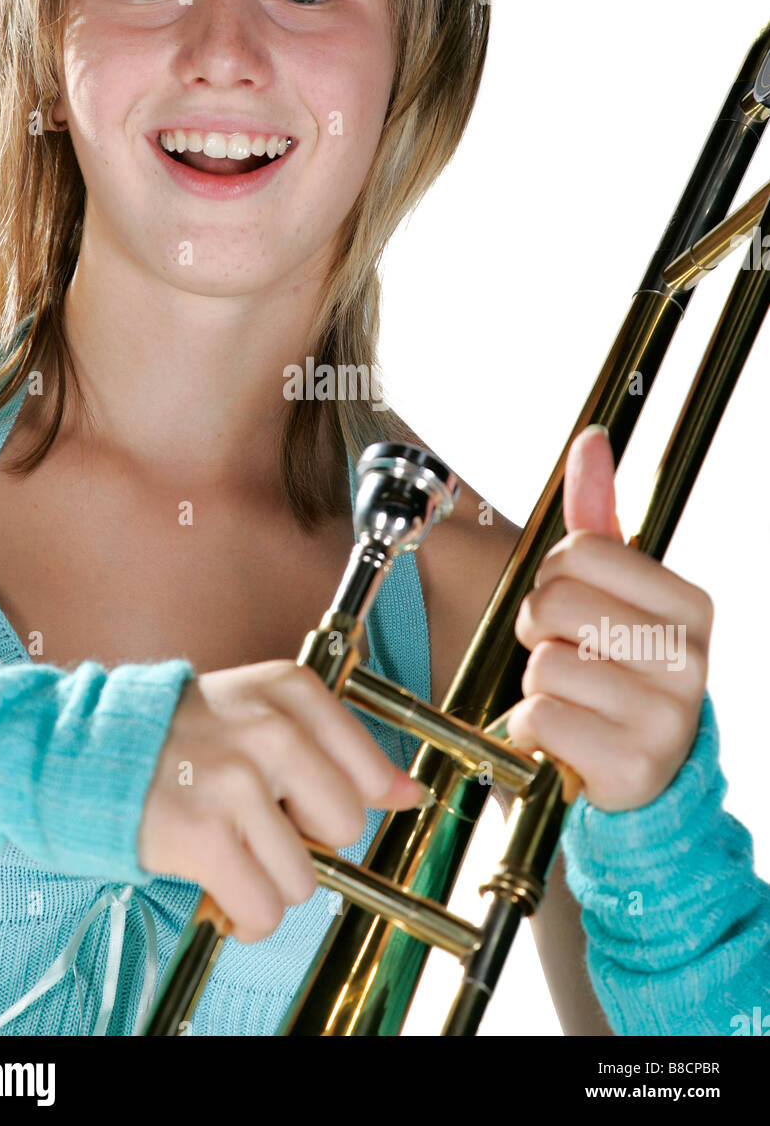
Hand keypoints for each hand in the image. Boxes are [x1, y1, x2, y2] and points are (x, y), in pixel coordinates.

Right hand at [138, 659, 423, 941]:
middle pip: (345, 827)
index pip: (369, 772)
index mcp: (289, 692)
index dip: (338, 801)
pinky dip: (244, 916)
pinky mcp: (204, 835)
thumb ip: (337, 747)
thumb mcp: (260, 709)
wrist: (86, 752)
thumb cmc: (181, 735)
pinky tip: (221, 885)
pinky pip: (264, 910)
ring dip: (268, 879)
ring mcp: (237, 782)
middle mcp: (270, 731)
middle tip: (258, 820)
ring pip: (304, 878)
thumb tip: (409, 794)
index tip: (309, 806)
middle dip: (306, 839)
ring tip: (230, 846)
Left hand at [506, 425, 712, 811]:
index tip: (574, 611)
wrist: (649, 782)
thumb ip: (600, 517)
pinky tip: (563, 738)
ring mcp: (667, 714)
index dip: (555, 580)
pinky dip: (531, 728)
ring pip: (543, 663)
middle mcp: (691, 657)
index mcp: (691, 605)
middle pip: (555, 602)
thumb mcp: (618, 595)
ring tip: (571, 700)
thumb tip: (591, 440)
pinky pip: (538, 716)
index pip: (580, 551)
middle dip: (539, 631)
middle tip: (565, 656)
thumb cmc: (622, 676)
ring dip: (536, 684)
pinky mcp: (632, 764)